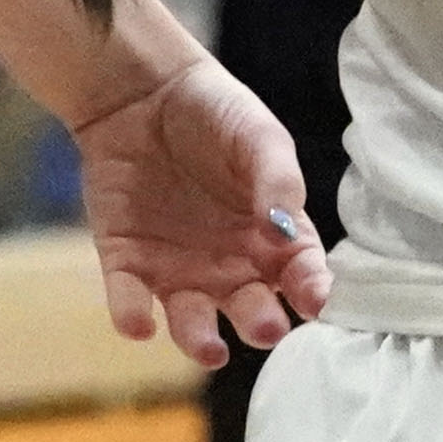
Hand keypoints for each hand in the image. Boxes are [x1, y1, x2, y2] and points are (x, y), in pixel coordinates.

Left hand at [73, 55, 333, 367]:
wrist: (140, 92)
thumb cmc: (214, 112)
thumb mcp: (258, 136)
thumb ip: (277, 180)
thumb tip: (285, 231)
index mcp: (271, 235)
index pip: (299, 272)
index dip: (311, 289)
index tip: (316, 302)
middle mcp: (229, 263)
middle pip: (249, 307)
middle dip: (259, 322)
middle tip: (265, 328)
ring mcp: (177, 267)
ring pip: (191, 318)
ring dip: (198, 338)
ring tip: (209, 349)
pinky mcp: (126, 261)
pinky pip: (129, 298)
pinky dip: (132, 314)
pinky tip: (138, 323)